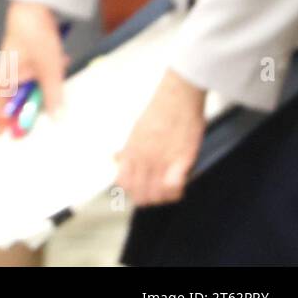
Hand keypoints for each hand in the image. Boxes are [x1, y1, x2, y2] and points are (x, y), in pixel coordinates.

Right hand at [0, 0, 68, 130]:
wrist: (34, 5)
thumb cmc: (34, 36)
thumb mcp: (49, 69)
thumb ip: (53, 95)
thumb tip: (56, 119)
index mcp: (3, 81)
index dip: (6, 127)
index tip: (13, 143)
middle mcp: (6, 76)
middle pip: (18, 102)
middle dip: (34, 107)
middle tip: (49, 118)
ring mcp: (17, 66)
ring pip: (31, 87)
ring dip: (45, 88)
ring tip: (57, 79)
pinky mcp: (27, 57)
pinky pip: (38, 74)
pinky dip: (48, 75)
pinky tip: (60, 64)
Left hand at [116, 69, 206, 206]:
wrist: (177, 98)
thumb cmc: (159, 112)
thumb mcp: (136, 130)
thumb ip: (128, 148)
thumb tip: (115, 158)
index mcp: (131, 151)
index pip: (123, 183)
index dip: (131, 191)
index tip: (139, 190)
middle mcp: (144, 158)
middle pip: (140, 193)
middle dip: (147, 199)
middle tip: (157, 194)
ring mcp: (162, 160)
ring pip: (156, 194)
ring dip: (163, 198)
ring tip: (170, 191)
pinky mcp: (182, 159)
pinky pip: (174, 187)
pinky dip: (176, 192)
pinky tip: (180, 186)